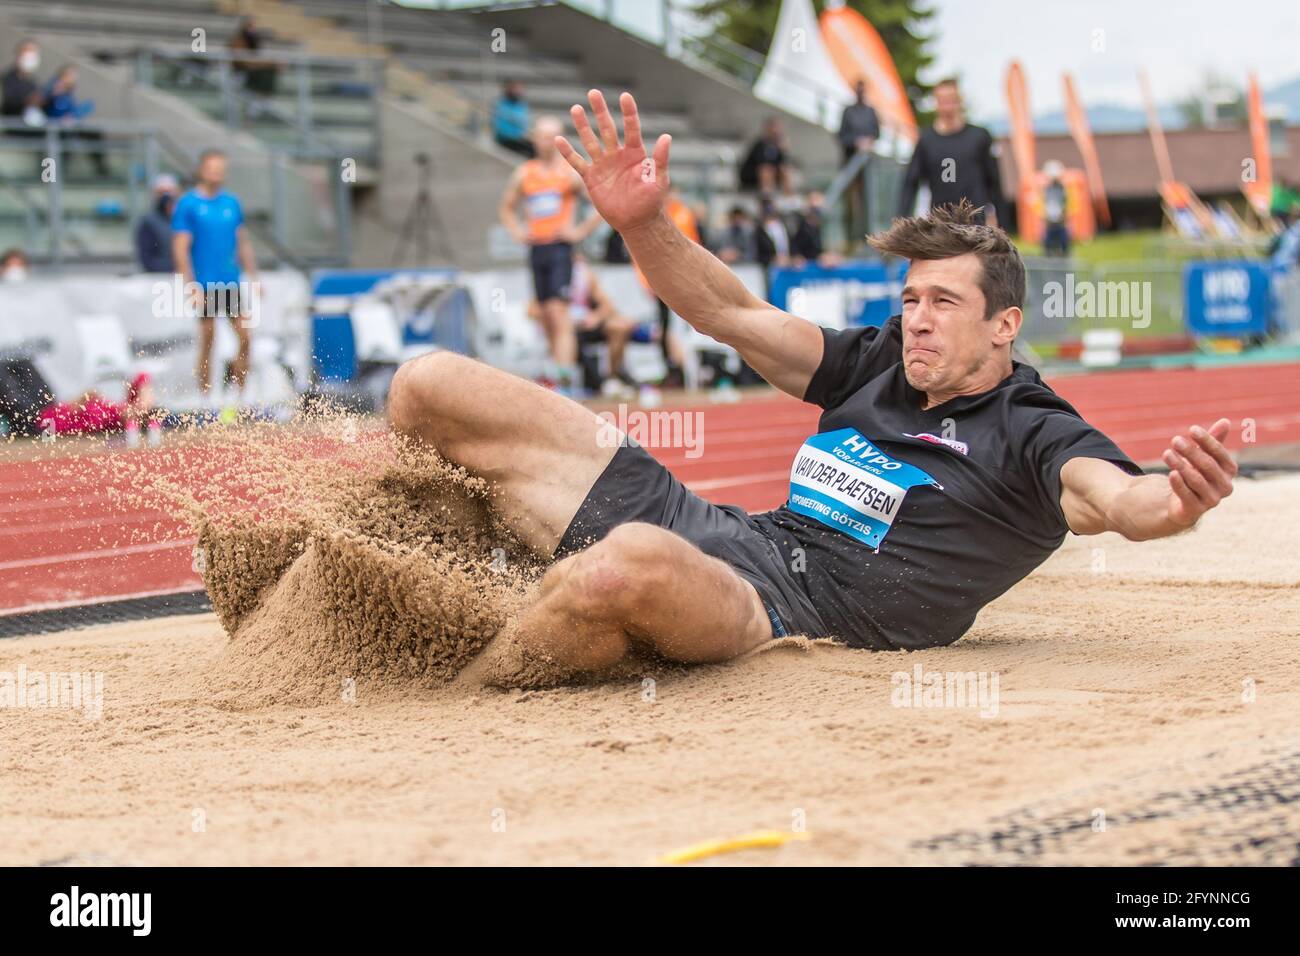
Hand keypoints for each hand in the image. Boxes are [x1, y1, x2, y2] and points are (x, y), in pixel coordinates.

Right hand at [556, 90, 670, 234]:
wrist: (637, 221)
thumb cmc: (652, 201)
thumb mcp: (660, 180)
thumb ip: (661, 159)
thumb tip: (666, 137)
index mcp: (635, 153)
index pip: (631, 128)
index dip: (628, 112)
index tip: (625, 96)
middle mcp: (617, 155)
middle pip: (607, 128)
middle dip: (600, 111)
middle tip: (593, 92)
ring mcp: (603, 165)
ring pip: (590, 141)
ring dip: (583, 125)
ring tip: (575, 108)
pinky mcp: (591, 178)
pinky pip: (577, 162)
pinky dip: (568, 152)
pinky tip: (559, 140)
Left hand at [1161, 418, 1236, 527]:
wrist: (1182, 503)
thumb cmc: (1195, 474)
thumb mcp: (1202, 457)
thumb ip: (1212, 442)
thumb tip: (1225, 421)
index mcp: (1230, 471)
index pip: (1220, 453)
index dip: (1207, 440)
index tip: (1192, 429)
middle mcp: (1225, 487)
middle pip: (1208, 465)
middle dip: (1191, 451)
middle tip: (1175, 440)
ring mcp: (1212, 500)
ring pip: (1196, 479)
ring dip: (1180, 464)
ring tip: (1166, 453)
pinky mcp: (1195, 510)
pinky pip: (1187, 495)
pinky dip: (1179, 484)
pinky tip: (1172, 473)